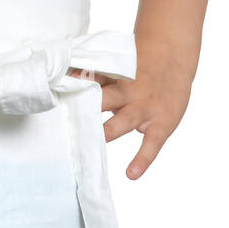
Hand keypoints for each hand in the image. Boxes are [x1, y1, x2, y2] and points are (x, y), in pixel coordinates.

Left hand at [72, 42, 194, 179]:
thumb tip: (67, 77)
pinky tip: (131, 173)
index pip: (89, 83)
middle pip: (104, 101)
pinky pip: (151, 144)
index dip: (72, 90)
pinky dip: (142, 159)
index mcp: (114, 78)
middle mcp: (127, 93)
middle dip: (87, 111)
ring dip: (109, 130)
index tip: (53, 96)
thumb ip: (95, 74)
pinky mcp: (161, 124)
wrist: (174, 54)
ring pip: (124, 120)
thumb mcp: (118, 65)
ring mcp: (145, 109)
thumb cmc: (140, 64)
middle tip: (68, 124)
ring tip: (96, 141)